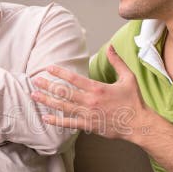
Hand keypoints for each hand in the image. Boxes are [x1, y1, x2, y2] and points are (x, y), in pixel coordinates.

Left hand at [31, 45, 151, 141]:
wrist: (138, 124)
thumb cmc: (134, 101)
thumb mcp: (128, 77)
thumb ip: (117, 61)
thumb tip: (110, 46)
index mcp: (98, 88)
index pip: (74, 78)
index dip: (60, 72)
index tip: (48, 68)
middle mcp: (90, 101)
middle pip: (64, 92)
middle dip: (47, 86)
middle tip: (35, 81)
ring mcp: (88, 114)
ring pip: (63, 106)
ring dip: (47, 101)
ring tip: (34, 96)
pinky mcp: (88, 125)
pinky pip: (69, 123)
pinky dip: (56, 121)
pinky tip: (45, 117)